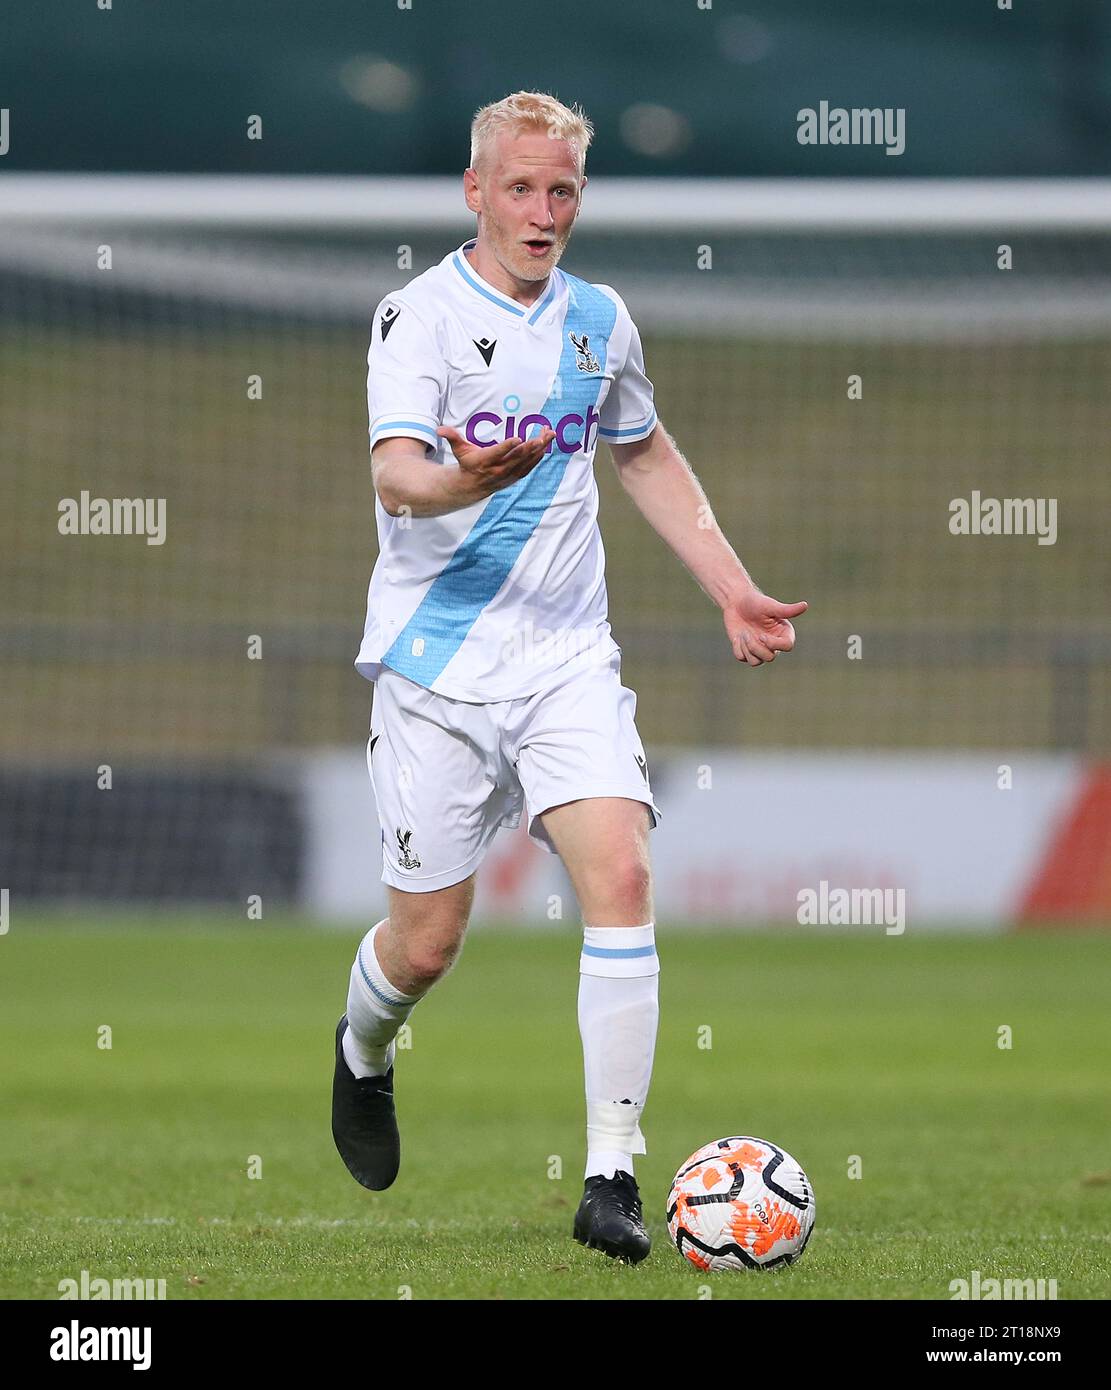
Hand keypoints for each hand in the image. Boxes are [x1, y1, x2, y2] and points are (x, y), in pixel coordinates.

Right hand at [438, 425, 555, 503]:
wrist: (471, 487)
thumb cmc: (466, 463)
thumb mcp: (458, 450)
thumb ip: (452, 437)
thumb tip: (439, 429)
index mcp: (484, 462)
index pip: (497, 454)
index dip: (508, 447)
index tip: (518, 439)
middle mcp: (498, 470)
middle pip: (517, 458)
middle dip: (530, 447)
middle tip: (542, 436)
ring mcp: (508, 475)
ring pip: (527, 462)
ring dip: (539, 449)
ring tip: (550, 435)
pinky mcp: (515, 476)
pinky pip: (529, 467)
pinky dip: (539, 456)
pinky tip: (546, 445)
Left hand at [723, 588, 807, 665]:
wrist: (736, 602)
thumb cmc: (756, 602)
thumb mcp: (771, 606)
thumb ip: (787, 610)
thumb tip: (805, 605)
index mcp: (783, 633)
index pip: (787, 646)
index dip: (774, 644)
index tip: (761, 636)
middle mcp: (773, 643)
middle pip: (770, 657)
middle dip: (756, 647)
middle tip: (747, 633)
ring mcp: (759, 649)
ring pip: (756, 662)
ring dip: (747, 649)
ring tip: (742, 634)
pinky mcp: (746, 651)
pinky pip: (742, 658)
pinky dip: (738, 648)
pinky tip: (737, 637)